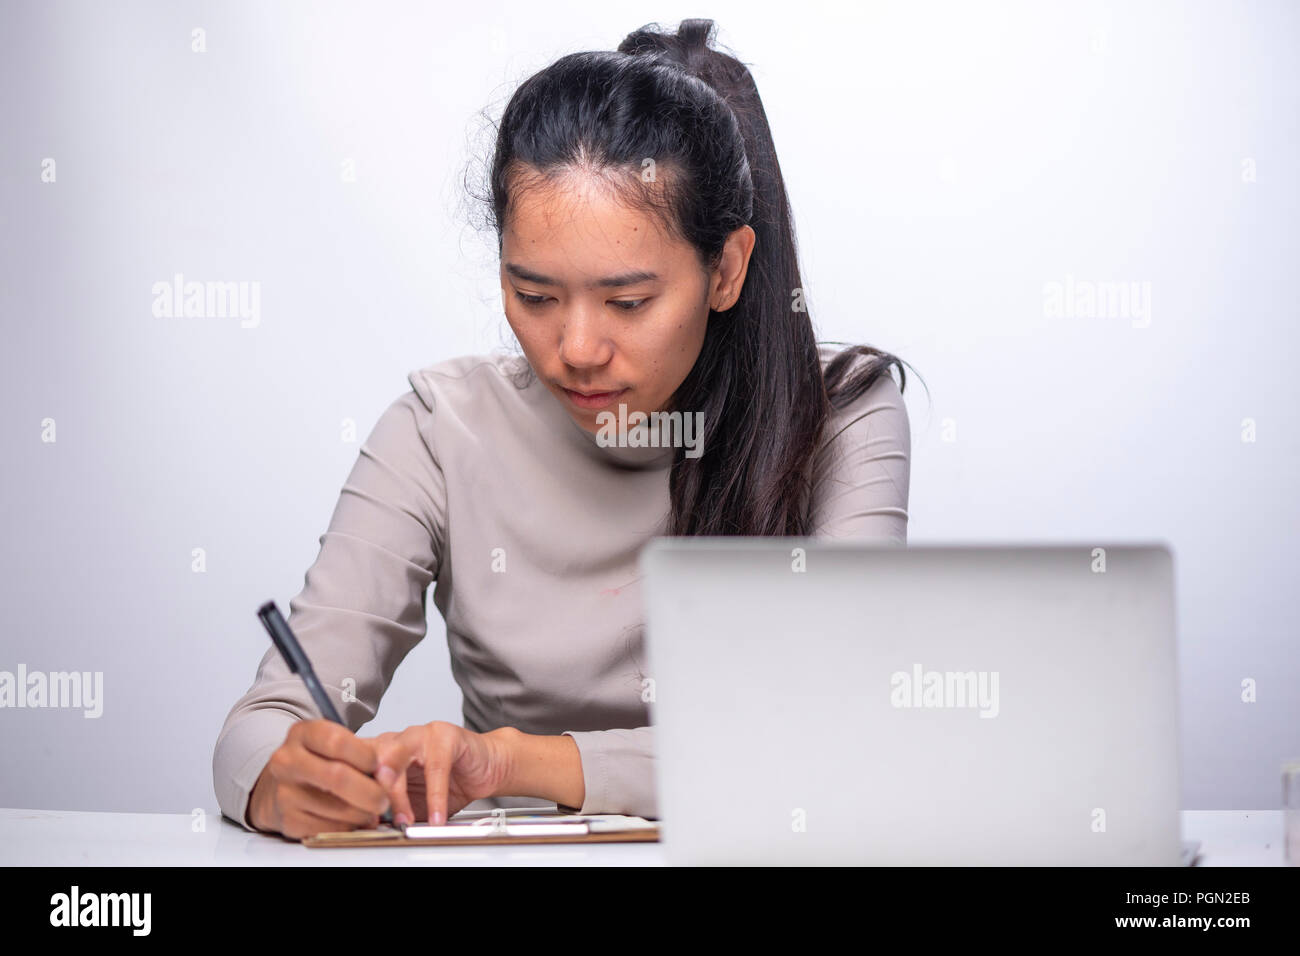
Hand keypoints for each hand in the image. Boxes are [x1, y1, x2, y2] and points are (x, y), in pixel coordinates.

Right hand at [247, 719, 391, 838]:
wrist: (286, 785)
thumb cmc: (324, 762)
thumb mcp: (348, 744)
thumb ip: (380, 751)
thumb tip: (391, 773)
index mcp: (304, 733)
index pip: (338, 742)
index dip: (366, 757)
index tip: (379, 766)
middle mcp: (287, 761)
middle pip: (337, 777)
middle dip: (371, 792)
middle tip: (383, 799)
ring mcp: (284, 792)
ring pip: (337, 808)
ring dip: (363, 813)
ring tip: (370, 809)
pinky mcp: (287, 821)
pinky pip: (329, 829)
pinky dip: (349, 827)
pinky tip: (352, 819)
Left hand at [364, 722, 514, 824]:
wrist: (489, 766)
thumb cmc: (452, 781)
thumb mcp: (415, 802)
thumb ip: (395, 809)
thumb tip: (374, 828)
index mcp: (384, 751)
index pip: (357, 765)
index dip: (353, 789)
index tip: (354, 818)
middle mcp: (398, 738)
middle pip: (371, 759)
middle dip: (369, 789)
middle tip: (373, 817)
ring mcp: (421, 733)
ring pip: (396, 757)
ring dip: (397, 792)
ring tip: (403, 818)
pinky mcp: (446, 736)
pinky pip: (436, 769)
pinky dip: (436, 797)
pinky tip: (438, 815)